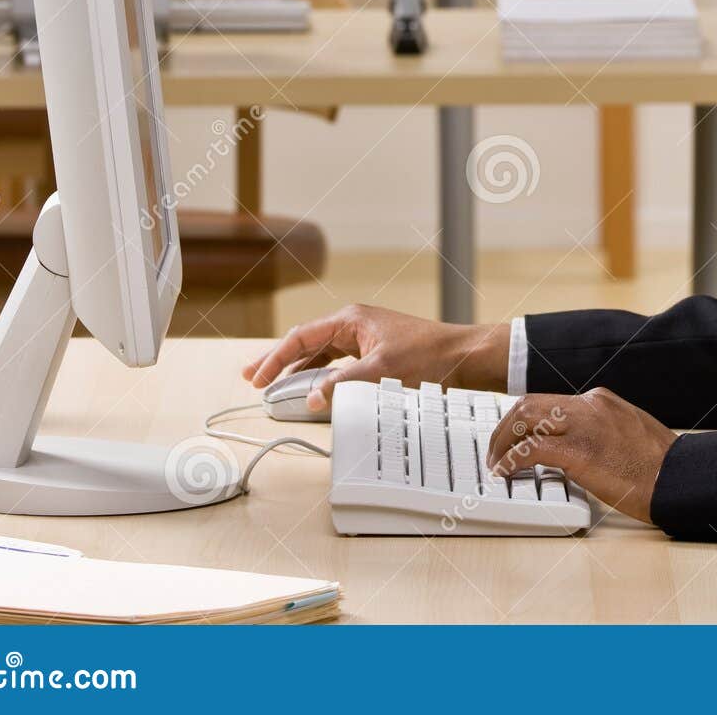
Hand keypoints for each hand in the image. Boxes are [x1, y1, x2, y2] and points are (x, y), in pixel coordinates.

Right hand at [242, 305, 508, 412]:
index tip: (257, 379)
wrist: (464, 357)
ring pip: (322, 354)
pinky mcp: (376, 353)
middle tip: (252, 378)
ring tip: (275, 386)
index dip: (275, 359)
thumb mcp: (382, 372)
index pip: (302, 336)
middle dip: (279, 361)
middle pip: (307, 343)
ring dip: (299, 370)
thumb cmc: (429, 357)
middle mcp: (355, 324)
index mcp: (352, 319)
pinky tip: (312, 390)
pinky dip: (321, 376)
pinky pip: (338, 363)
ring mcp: (365, 338)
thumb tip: (310, 398)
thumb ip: (342, 385)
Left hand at [486, 388, 676, 523]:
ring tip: (496, 463)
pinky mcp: (581, 451)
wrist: (680, 477)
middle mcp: (590, 404)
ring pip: (525, 417)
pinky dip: (512, 459)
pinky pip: (532, 448)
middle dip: (505, 427)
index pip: (548, 401)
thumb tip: (574, 443)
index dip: (523, 419)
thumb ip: (599, 429)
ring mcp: (585, 424)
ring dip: (502, 441)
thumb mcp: (628, 431)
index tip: (513, 437)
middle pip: (529, 404)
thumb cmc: (659, 465)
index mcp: (600, 400)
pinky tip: (505, 472)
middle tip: (495, 451)